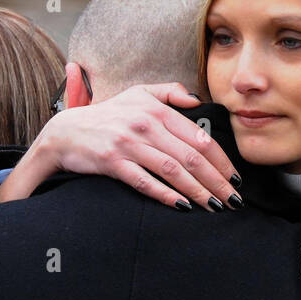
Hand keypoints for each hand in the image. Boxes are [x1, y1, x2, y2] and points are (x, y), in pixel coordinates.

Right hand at [0, 82, 239, 211]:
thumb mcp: (137, 94)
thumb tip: (196, 100)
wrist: (65, 132)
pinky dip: (166, 195)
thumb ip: (169, 92)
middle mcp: (145, 125)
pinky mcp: (113, 162)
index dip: (221, 160)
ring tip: (215, 207)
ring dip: (198, 191)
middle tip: (234, 199)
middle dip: (217, 181)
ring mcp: (128, 144)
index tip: (235, 177)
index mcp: (156, 110)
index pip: (199, 138)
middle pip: (191, 157)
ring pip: (172, 171)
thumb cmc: (108, 114)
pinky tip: (184, 206)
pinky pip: (145, 182)